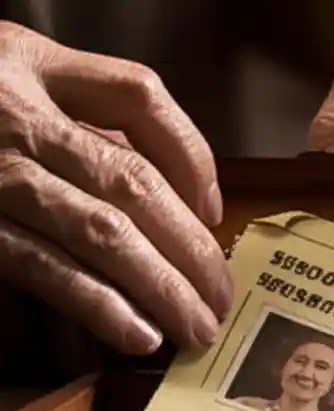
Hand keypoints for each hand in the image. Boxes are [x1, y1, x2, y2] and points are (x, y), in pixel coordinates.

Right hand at [0, 21, 228, 354]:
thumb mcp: (1, 77)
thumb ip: (69, 118)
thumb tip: (160, 192)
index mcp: (32, 65)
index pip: (138, 95)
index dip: (192, 153)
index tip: (215, 209)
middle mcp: (14, 114)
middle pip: (132, 181)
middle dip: (191, 248)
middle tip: (222, 297)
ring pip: (100, 230)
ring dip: (161, 286)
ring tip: (197, 327)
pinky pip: (42, 267)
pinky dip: (98, 304)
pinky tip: (137, 333)